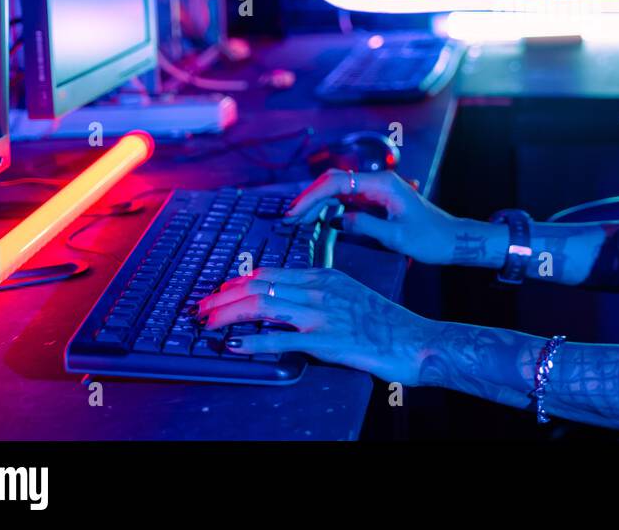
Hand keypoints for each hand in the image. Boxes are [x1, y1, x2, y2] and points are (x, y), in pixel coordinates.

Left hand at [196, 267, 433, 385]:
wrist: (417, 340)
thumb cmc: (387, 324)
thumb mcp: (351, 297)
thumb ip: (322, 296)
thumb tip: (292, 305)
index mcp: (326, 276)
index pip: (271, 273)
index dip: (239, 281)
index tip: (221, 291)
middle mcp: (320, 289)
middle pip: (259, 286)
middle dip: (223, 296)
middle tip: (201, 308)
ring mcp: (321, 314)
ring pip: (262, 305)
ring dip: (227, 314)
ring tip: (207, 323)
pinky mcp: (325, 340)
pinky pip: (279, 339)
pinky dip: (252, 341)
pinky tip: (234, 346)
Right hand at [285, 169, 501, 267]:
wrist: (453, 239)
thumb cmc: (431, 238)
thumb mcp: (396, 237)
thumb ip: (365, 226)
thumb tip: (337, 219)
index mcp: (383, 184)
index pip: (337, 182)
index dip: (311, 197)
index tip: (294, 213)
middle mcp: (379, 181)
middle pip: (334, 182)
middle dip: (309, 198)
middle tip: (290, 219)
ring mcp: (378, 189)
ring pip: (339, 189)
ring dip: (317, 202)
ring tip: (298, 220)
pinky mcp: (378, 200)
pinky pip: (348, 198)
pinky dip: (330, 207)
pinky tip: (317, 219)